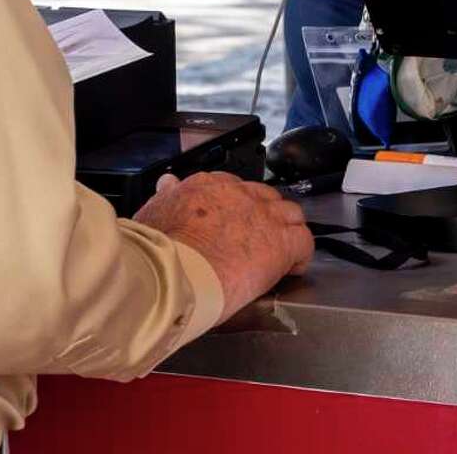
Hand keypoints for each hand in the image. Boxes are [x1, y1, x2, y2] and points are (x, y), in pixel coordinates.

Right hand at [134, 172, 314, 323]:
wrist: (174, 273)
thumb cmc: (158, 252)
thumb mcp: (153, 213)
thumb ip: (165, 196)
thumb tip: (167, 183)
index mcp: (207, 187)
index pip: (232, 187)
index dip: (236, 206)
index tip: (233, 222)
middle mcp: (240, 194)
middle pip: (264, 197)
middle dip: (264, 215)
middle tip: (257, 237)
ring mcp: (264, 216)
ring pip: (289, 213)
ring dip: (286, 229)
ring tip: (279, 250)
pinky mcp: (281, 243)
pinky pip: (304, 241)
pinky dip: (301, 255)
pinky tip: (294, 267)